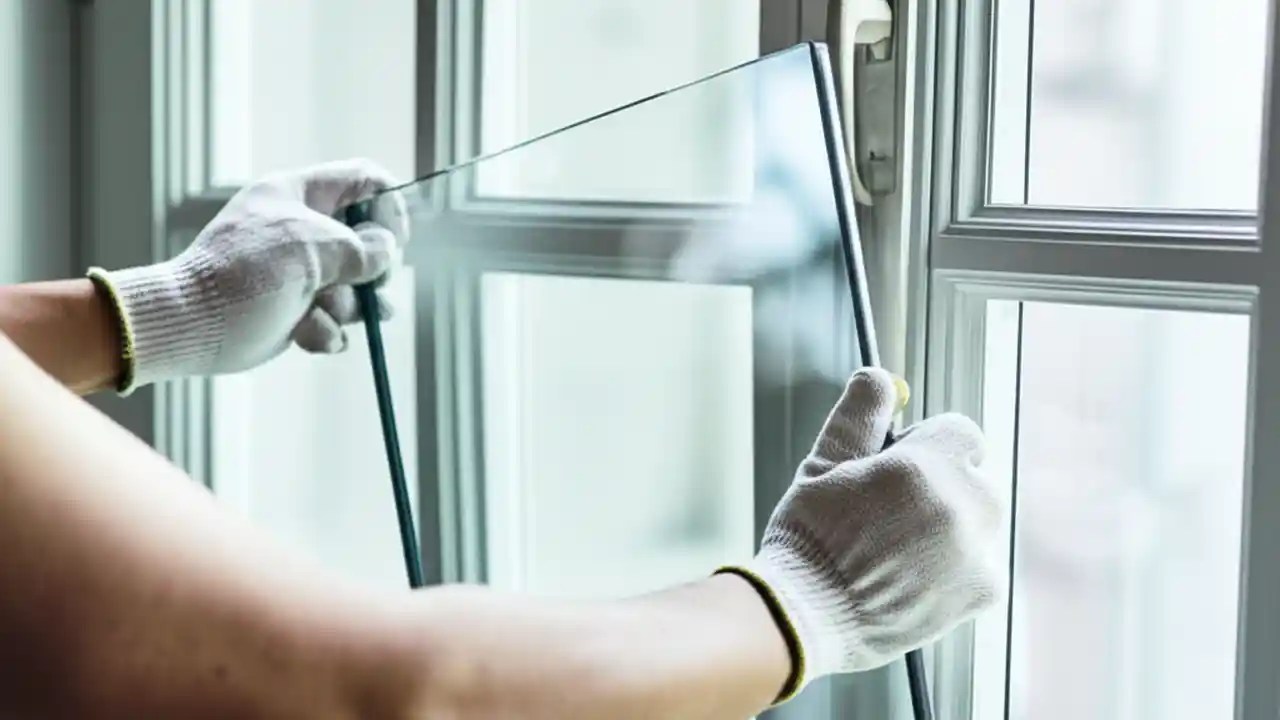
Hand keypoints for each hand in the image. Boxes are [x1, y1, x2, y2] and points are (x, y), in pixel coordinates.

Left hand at [90, 159, 406, 390]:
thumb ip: (362, 248)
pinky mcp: (298, 309)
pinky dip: (328, 331)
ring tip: (323, 315)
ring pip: (357, 287)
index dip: (389, 207)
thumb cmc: (246, 274)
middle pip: (369, 241)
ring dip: (350, 307)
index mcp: (301, 195)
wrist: (194, 325)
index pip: (364, 180)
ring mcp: (302, 271)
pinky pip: (336, 318)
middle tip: (367, 285)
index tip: (393, 240)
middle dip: (372, 272)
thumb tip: (389, 251)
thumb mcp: (312, 249)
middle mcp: (305, 229)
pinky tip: (307, 335)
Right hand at [730, 368, 1002, 700]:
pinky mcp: (982, 592)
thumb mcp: (824, 464)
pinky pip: (981, 560)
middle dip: (943, 483)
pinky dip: (956, 564)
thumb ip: (860, 414)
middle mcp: (960, 508)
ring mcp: (976, 554)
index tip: (898, 466)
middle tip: (890, 510)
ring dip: (951, 523)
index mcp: (922, 468)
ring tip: (897, 547)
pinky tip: (910, 574)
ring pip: (980, 519)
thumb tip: (879, 375)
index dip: (928, 444)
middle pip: (976, 475)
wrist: (805, 617)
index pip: (961, 431)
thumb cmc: (809, 537)